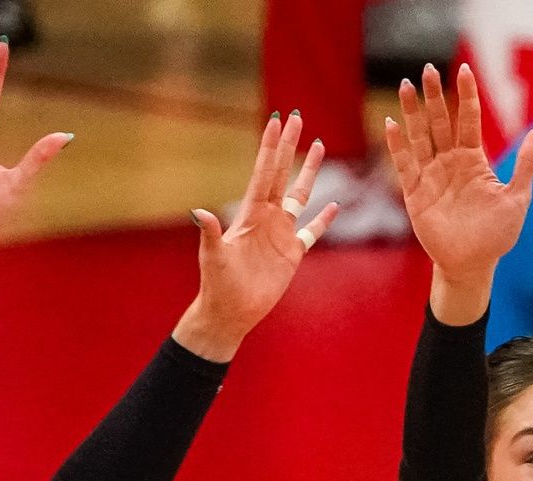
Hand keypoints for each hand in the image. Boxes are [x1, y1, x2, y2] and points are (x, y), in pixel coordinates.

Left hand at [173, 113, 338, 362]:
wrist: (229, 312)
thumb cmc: (217, 284)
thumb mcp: (213, 256)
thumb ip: (210, 233)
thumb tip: (198, 212)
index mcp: (250, 214)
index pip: (264, 173)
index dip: (270, 146)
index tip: (276, 120)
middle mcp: (267, 218)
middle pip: (282, 173)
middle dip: (289, 145)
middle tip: (296, 116)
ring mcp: (281, 234)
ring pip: (300, 195)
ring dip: (309, 171)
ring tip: (319, 145)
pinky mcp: (292, 255)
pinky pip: (311, 232)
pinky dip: (323, 220)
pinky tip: (334, 206)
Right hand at [384, 64, 532, 301]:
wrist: (473, 265)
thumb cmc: (497, 235)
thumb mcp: (518, 197)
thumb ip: (527, 164)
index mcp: (474, 160)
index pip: (470, 120)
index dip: (467, 95)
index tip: (465, 69)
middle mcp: (450, 163)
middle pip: (440, 122)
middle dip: (434, 96)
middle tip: (426, 68)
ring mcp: (431, 177)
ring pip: (420, 137)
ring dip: (413, 113)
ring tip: (406, 86)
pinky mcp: (416, 194)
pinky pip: (405, 165)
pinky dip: (398, 146)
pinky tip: (393, 125)